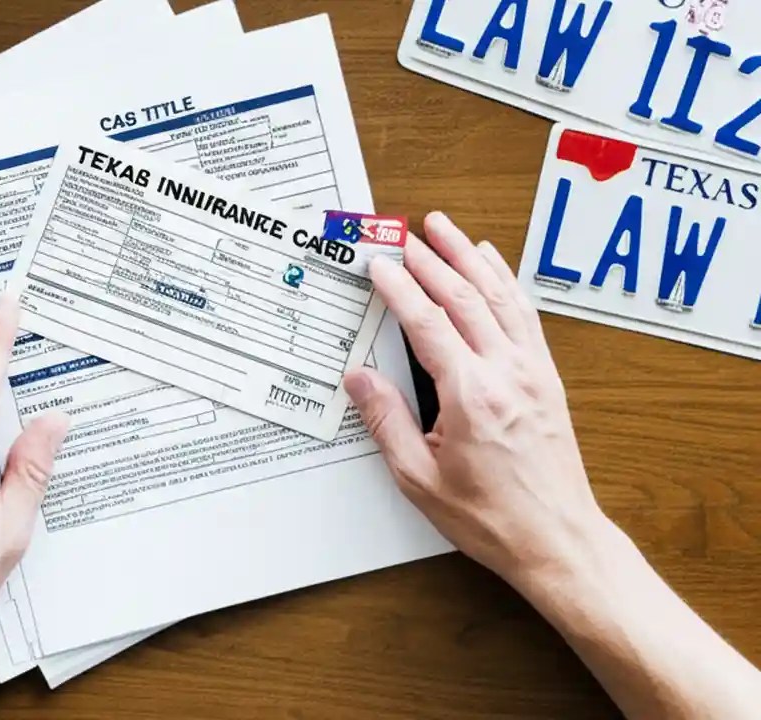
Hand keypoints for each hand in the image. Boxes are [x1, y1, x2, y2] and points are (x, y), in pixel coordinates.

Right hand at [345, 212, 607, 593]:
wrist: (557, 539)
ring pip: (498, 296)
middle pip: (464, 297)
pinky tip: (492, 264)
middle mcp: (506, 373)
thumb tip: (360, 378)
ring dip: (469, 257)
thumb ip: (387, 421)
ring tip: (445, 228)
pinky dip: (505, 282)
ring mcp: (532, 371)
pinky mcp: (547, 378)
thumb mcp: (420, 479)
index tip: (379, 264)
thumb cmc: (491, 518)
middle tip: (405, 233)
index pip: (428, 324)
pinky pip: (524, 314)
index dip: (399, 288)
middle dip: (431, 259)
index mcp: (471, 395)